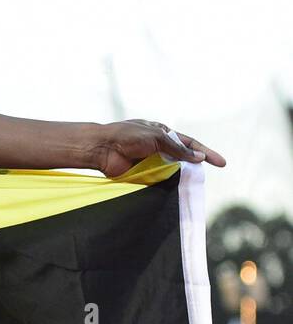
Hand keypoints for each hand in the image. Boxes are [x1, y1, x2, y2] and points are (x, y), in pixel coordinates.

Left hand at [93, 119, 224, 177]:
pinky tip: (174, 191)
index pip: (189, 144)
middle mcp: (157, 147)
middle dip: (193, 167)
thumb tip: (200, 157)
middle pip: (181, 159)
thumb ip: (178, 149)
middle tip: (204, 178)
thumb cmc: (127, 136)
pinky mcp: (141, 174)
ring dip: (179, 177)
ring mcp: (150, 161)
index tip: (221, 163)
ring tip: (191, 186)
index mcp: (162, 133)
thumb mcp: (157, 138)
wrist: (102, 148)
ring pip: (171, 171)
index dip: (206, 152)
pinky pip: (158, 181)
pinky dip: (166, 185)